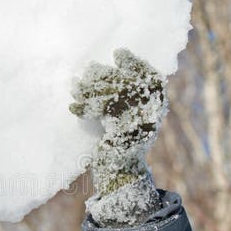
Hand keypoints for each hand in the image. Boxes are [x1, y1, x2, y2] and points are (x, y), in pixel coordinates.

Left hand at [70, 49, 166, 225]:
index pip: (152, 79)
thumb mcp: (122, 117)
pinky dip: (86, 109)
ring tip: (74, 86)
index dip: (136, 64)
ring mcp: (140, 128)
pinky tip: (73, 107)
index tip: (119, 53)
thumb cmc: (117, 144)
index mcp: (156, 109)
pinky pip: (103, 115)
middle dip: (106, 75)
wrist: (119, 177)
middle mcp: (153, 117)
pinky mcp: (124, 139)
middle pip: (130, 84)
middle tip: (88, 68)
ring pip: (115, 96)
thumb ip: (121, 96)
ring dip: (91, 89)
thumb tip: (98, 68)